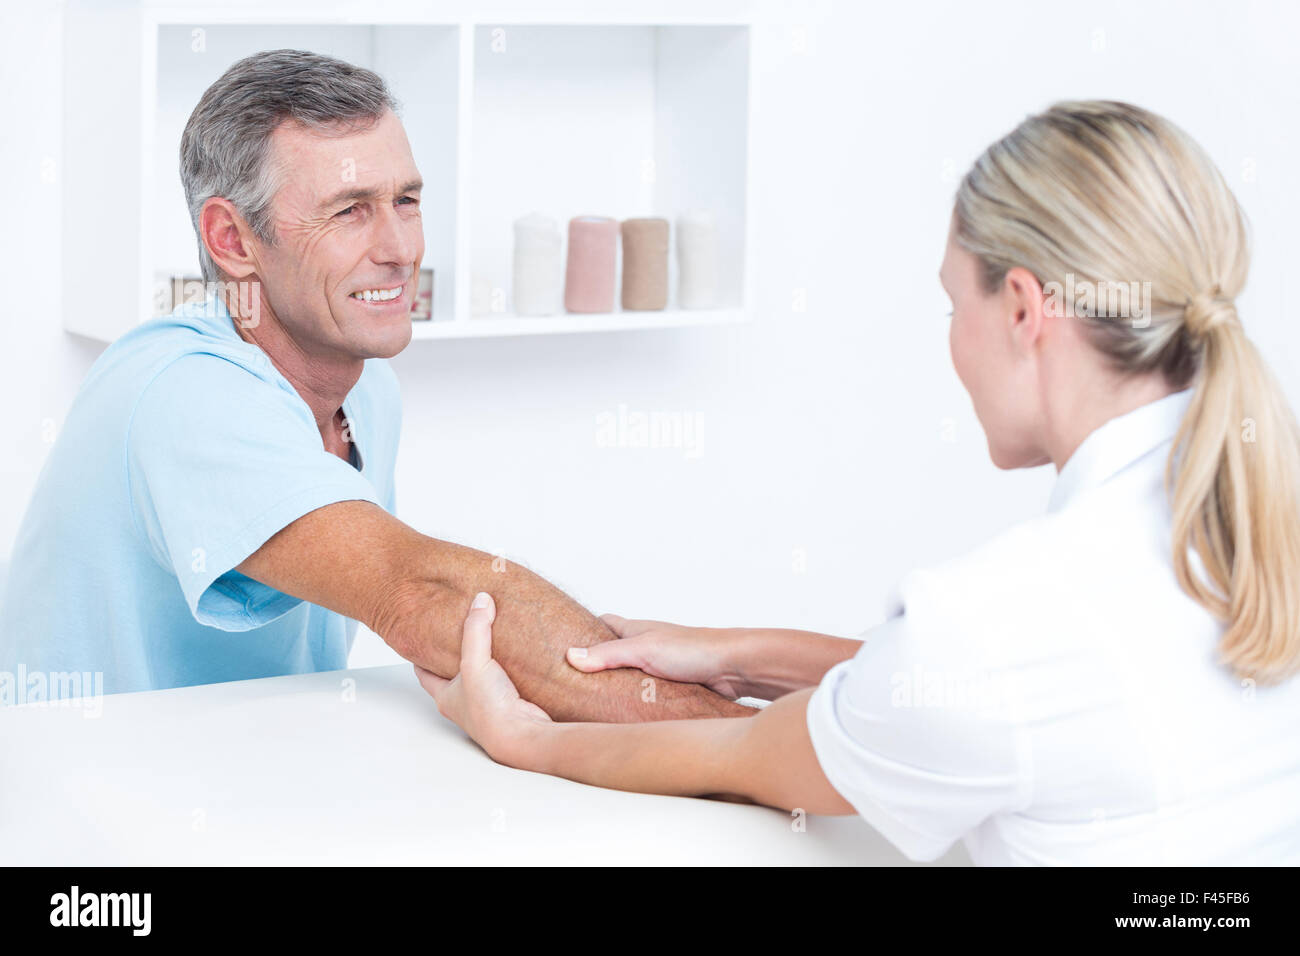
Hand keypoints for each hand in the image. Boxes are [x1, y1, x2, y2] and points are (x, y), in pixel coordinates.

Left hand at [415, 591, 553, 768]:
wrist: (522, 735)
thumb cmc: (490, 711)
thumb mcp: (474, 662)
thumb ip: (475, 629)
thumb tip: (480, 601)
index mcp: (446, 697)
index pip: (424, 673)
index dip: (421, 655)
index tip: (420, 638)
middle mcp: (464, 703)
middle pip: (452, 674)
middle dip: (453, 655)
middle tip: (457, 632)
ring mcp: (487, 705)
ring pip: (479, 678)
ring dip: (483, 662)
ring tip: (489, 638)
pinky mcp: (510, 704)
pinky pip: (504, 681)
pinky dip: (506, 669)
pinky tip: (514, 656)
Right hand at [566, 614, 746, 698]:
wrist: (734, 668)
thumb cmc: (694, 649)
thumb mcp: (643, 649)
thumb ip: (607, 654)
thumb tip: (570, 656)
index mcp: (635, 630)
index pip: (602, 625)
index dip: (582, 633)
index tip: (560, 648)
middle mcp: (646, 646)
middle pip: (612, 654)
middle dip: (594, 667)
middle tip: (570, 686)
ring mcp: (658, 667)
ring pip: (628, 677)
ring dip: (615, 689)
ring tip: (590, 706)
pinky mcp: (671, 687)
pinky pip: (645, 694)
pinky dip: (634, 702)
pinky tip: (624, 715)